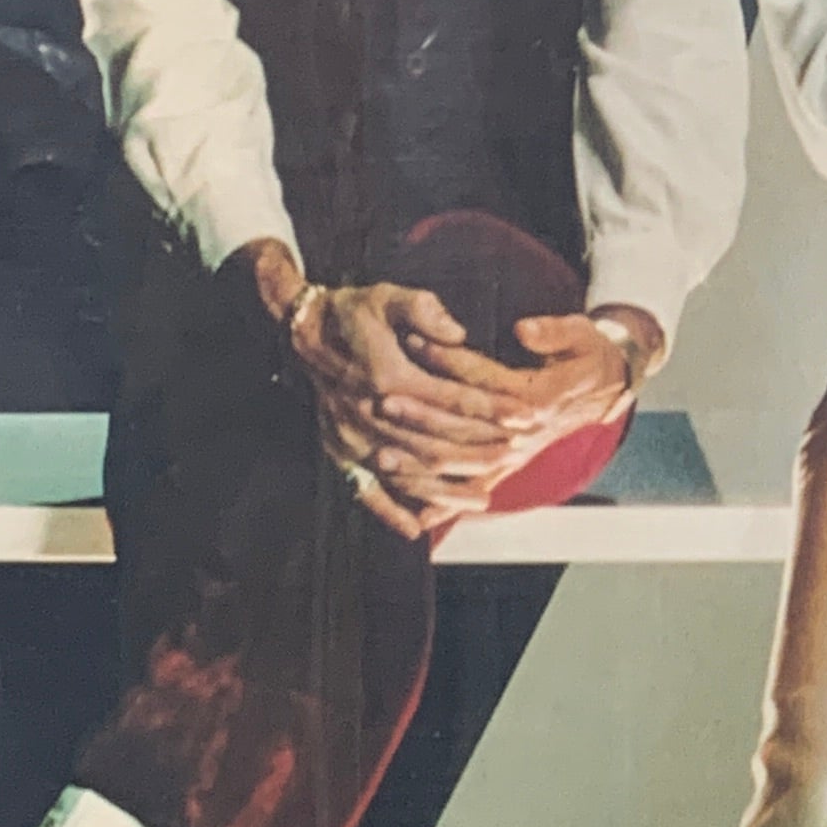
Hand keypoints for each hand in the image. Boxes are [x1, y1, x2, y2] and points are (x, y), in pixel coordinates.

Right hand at [276, 276, 504, 539]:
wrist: (301, 329)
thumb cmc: (351, 311)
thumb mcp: (388, 297)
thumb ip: (424, 311)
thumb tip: (459, 334)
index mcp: (385, 375)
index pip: (450, 399)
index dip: (491, 408)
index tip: (525, 415)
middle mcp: (367, 413)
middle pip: (434, 442)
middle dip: (480, 450)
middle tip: (517, 453)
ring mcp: (350, 437)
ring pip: (406, 472)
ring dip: (446, 488)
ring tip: (483, 499)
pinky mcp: (337, 450)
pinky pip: (363, 490)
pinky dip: (390, 512)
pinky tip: (416, 529)